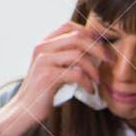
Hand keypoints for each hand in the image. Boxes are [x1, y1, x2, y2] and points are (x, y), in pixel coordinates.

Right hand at [0, 21, 114, 135]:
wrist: (25, 109)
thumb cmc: (45, 90)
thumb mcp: (55, 68)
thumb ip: (68, 57)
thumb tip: (97, 51)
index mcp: (44, 43)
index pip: (68, 26)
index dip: (88, 32)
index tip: (102, 44)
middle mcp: (42, 47)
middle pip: (77, 37)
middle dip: (98, 48)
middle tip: (109, 60)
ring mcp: (43, 60)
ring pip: (78, 55)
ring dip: (93, 68)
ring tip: (97, 80)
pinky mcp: (47, 76)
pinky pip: (76, 74)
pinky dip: (87, 82)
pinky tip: (90, 90)